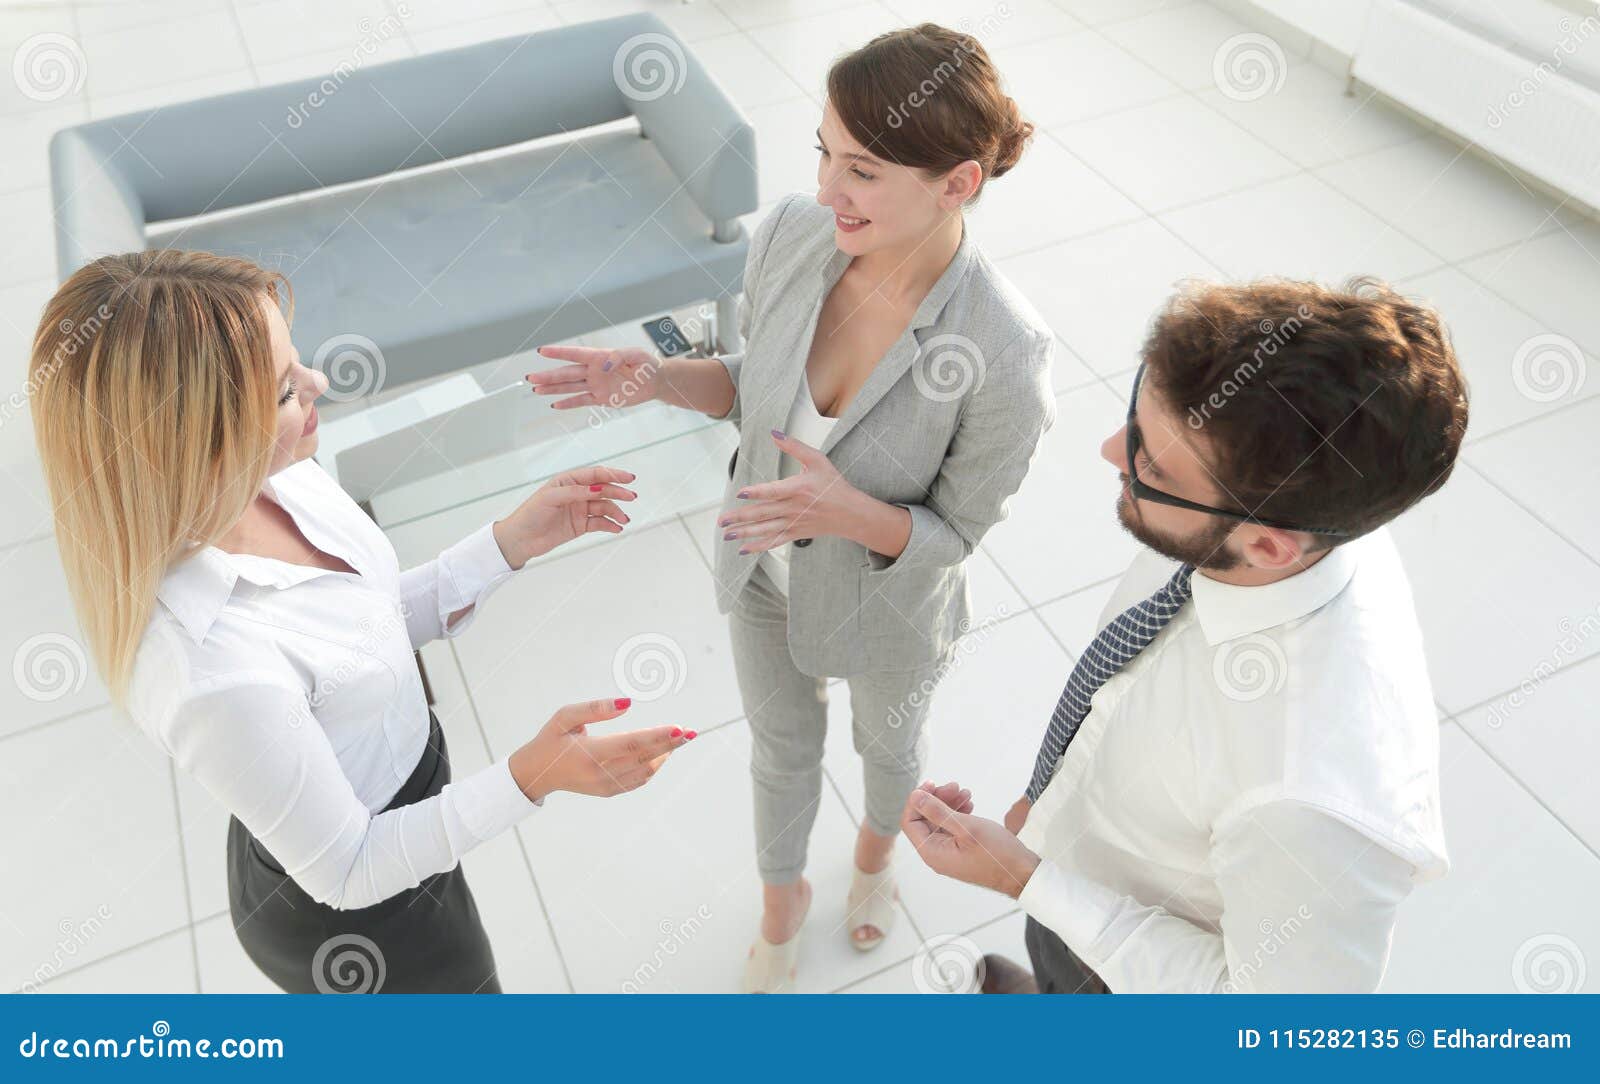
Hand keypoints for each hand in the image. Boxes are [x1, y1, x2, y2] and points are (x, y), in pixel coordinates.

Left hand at [492, 466, 636, 568]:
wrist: (520, 539)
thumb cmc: (530, 514)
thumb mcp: (551, 498)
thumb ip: (575, 492)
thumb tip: (597, 488)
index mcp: (568, 481)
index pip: (595, 475)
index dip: (613, 474)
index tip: (628, 478)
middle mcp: (576, 493)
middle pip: (603, 490)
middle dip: (618, 492)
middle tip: (631, 497)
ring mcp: (579, 509)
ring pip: (604, 507)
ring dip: (616, 512)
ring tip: (624, 519)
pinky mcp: (580, 525)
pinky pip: (600, 523)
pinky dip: (610, 525)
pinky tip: (616, 527)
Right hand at [508, 697, 696, 802]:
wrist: (537, 773)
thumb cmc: (552, 739)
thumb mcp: (565, 717)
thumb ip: (595, 708)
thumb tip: (628, 703)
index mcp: (589, 754)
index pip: (632, 744)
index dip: (658, 736)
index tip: (679, 728)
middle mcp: (600, 774)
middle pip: (645, 758)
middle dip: (671, 744)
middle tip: (692, 732)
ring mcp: (606, 786)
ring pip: (646, 771)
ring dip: (665, 755)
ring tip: (680, 738)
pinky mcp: (609, 791)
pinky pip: (639, 779)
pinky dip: (654, 766)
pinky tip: (663, 752)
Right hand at [527, 345, 661, 410]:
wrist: (655, 381)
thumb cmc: (647, 364)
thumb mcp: (636, 356)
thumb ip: (620, 357)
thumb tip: (605, 363)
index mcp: (600, 357)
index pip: (575, 354)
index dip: (559, 353)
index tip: (541, 351)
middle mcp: (594, 371)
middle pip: (567, 373)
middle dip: (548, 376)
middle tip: (531, 378)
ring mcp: (596, 385)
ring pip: (570, 387)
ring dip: (553, 389)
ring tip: (536, 390)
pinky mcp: (601, 398)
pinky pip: (582, 401)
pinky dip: (569, 403)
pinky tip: (555, 405)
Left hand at [717, 430, 862, 552]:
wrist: (850, 513)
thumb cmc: (833, 485)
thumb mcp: (817, 460)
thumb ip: (794, 447)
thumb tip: (774, 434)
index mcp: (798, 489)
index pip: (774, 491)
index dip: (757, 493)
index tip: (740, 493)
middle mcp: (794, 508)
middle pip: (764, 513)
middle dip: (741, 517)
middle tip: (722, 520)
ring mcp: (794, 523)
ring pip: (766, 529)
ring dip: (745, 533)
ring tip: (726, 534)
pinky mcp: (795, 534)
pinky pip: (774, 541)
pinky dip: (759, 546)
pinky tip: (743, 549)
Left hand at [902, 782, 1040, 898]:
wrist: (1023, 874)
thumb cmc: (998, 854)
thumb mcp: (966, 827)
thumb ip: (938, 811)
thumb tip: (916, 797)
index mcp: (932, 852)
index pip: (910, 821)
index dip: (918, 800)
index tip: (932, 784)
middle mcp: (937, 854)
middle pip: (924, 819)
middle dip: (937, 798)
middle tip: (954, 786)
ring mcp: (949, 853)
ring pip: (939, 821)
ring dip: (949, 803)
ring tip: (966, 793)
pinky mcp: (961, 850)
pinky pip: (952, 828)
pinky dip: (958, 813)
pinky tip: (970, 805)